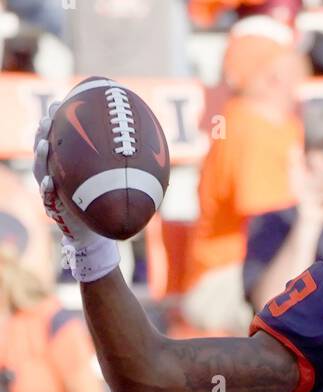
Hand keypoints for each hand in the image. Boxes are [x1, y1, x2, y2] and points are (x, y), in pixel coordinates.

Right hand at [33, 107, 119, 282]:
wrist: (99, 233)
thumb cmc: (107, 204)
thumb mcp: (119, 183)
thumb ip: (130, 167)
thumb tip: (158, 149)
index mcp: (71, 162)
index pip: (62, 136)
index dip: (59, 119)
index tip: (62, 103)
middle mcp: (58, 172)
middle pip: (45, 146)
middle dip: (44, 130)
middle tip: (48, 118)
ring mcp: (52, 189)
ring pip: (40, 168)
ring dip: (40, 155)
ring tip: (44, 144)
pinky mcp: (53, 208)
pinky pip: (46, 198)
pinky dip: (46, 190)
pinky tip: (49, 183)